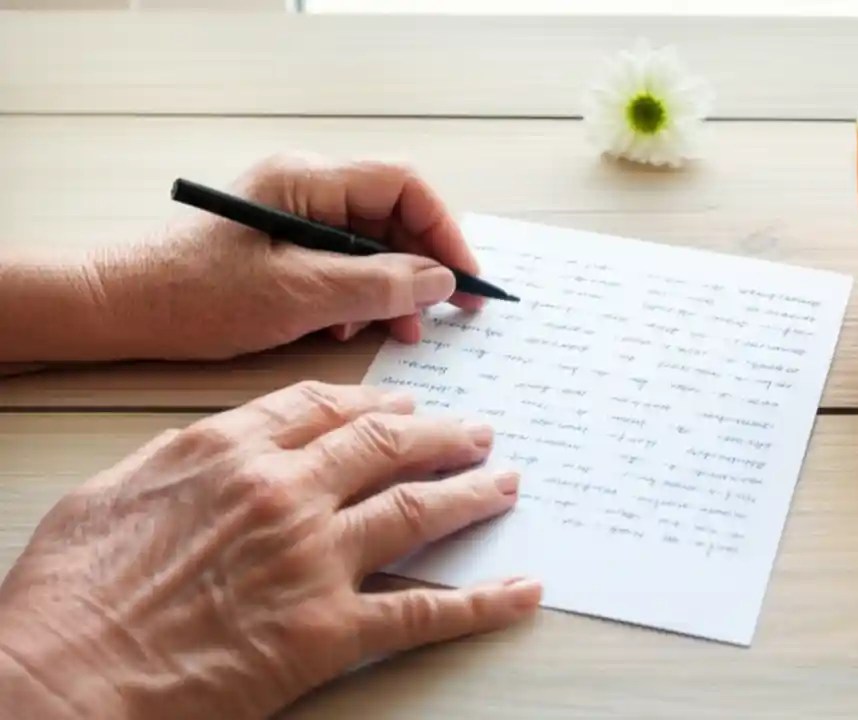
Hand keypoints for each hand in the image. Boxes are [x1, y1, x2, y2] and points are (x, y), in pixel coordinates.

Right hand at [0, 382, 540, 719]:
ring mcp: (314, 560)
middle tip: (476, 433)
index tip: (402, 405)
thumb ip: (187, 454)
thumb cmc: (72, 592)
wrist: (61, 675)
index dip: (374, 403)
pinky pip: (423, 611)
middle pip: (385, 446)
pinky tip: (519, 592)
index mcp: (232, 452)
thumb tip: (230, 440)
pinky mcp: (329, 632)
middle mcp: (286, 494)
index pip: (323, 408)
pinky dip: (482, 602)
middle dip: (440, 434)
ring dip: (471, 493)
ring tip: (506, 482)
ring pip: (416, 510)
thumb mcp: (115, 489)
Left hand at [96, 152, 481, 360]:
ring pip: (371, 245)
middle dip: (423, 267)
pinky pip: (341, 264)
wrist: (122, 309)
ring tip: (402, 331)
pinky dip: (358, 297)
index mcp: (308, 180)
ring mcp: (294, 217)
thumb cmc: (195, 295)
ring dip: (392, 288)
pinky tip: (350, 330)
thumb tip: (441, 282)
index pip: (404, 185)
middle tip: (449, 313)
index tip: (465, 280)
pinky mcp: (283, 247)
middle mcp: (306, 188)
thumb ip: (377, 286)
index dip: (444, 231)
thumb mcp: (298, 296)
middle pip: (392, 215)